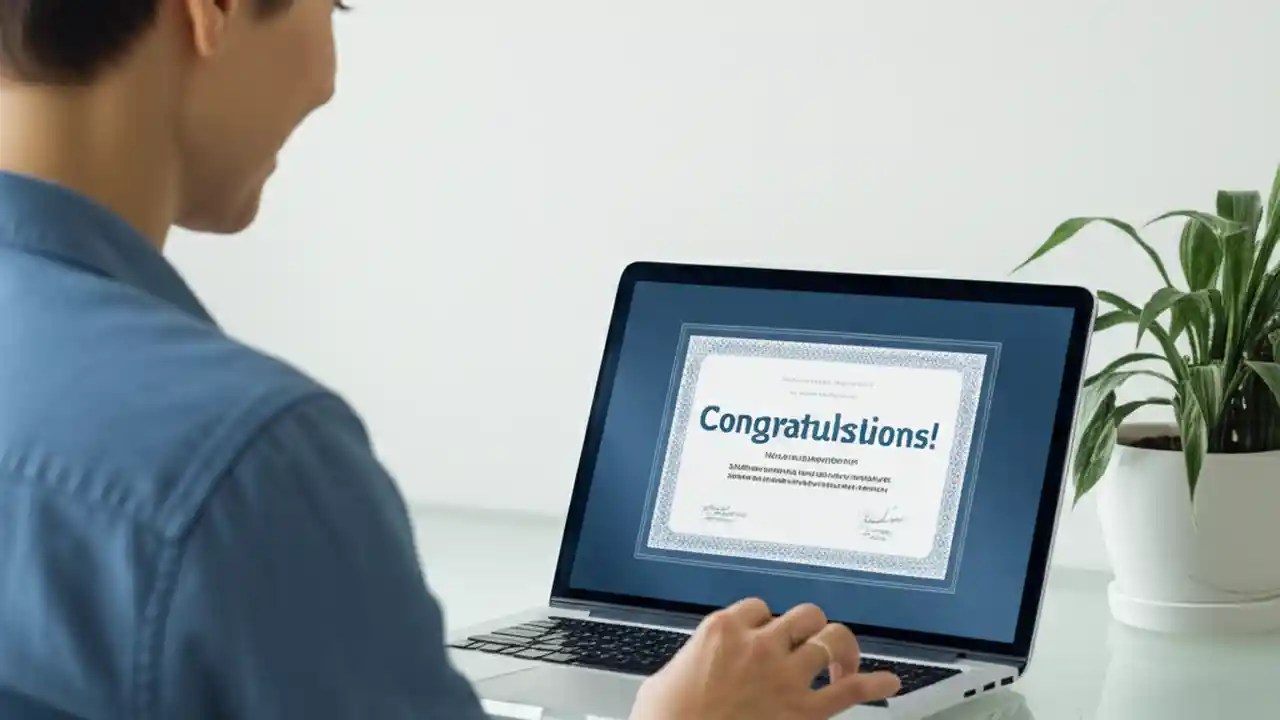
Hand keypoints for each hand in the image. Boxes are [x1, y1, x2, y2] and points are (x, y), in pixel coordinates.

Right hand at [630, 598, 900, 719]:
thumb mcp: (664, 680)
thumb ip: (692, 662)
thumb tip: (696, 668)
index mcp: (722, 631)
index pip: (759, 608)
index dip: (766, 622)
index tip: (766, 636)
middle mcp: (759, 645)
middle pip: (804, 615)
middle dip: (808, 628)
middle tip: (807, 644)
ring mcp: (785, 677)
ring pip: (831, 639)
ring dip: (838, 650)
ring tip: (839, 662)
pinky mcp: (804, 712)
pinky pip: (850, 690)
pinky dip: (873, 684)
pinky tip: (887, 683)